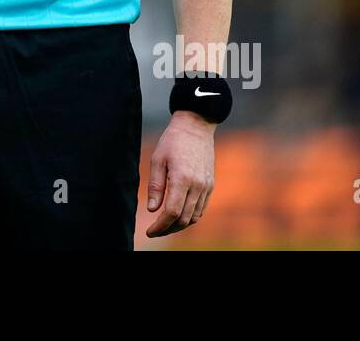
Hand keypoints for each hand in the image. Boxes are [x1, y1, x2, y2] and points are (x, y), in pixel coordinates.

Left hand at [144, 110, 215, 236]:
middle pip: (184, 219)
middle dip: (168, 229)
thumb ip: (156, 186)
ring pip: (194, 217)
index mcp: (182, 179)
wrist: (196, 127)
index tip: (149, 231)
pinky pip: (201, 209)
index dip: (160, 226)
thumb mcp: (157, 159)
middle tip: (155, 231)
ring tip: (165, 225)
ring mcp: (206, 187)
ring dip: (179, 225)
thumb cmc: (173, 141)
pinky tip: (178, 215)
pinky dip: (190, 217)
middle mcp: (197, 186)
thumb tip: (153, 209)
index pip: (172, 213)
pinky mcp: (210, 185)